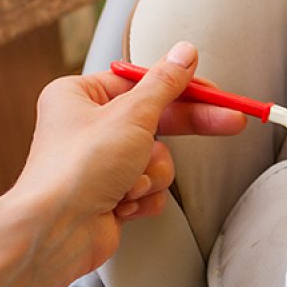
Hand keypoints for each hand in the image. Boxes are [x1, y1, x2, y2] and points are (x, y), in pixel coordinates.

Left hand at [0, 42, 243, 286]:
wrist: (55, 233)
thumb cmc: (76, 170)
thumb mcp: (131, 115)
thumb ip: (165, 84)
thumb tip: (184, 54)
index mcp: (80, 96)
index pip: (143, 83)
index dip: (183, 88)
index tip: (217, 94)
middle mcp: (86, 127)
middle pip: (155, 119)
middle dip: (185, 129)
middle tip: (231, 123)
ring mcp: (99, 164)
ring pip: (157, 159)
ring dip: (151, 174)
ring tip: (128, 182)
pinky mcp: (110, 195)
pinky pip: (149, 188)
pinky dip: (142, 197)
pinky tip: (120, 204)